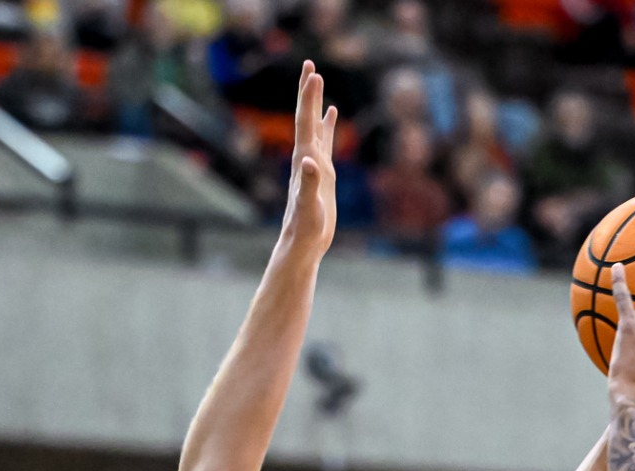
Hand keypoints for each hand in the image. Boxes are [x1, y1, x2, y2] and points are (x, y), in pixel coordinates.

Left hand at [277, 61, 337, 264]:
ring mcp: (314, 163)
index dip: (309, 98)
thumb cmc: (305, 228)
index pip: (305, 123)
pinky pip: (326, 140)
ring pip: (315, 125)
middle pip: (306, 117)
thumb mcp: (309, 207)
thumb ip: (308, 184)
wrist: (302, 243)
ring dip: (316, 103)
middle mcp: (306, 157)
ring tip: (317, 79)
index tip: (313, 73)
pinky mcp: (322, 172)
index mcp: (304, 161)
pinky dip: (328, 124)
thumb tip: (309, 162)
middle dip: (307, 91)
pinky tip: (332, 113)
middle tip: (309, 63)